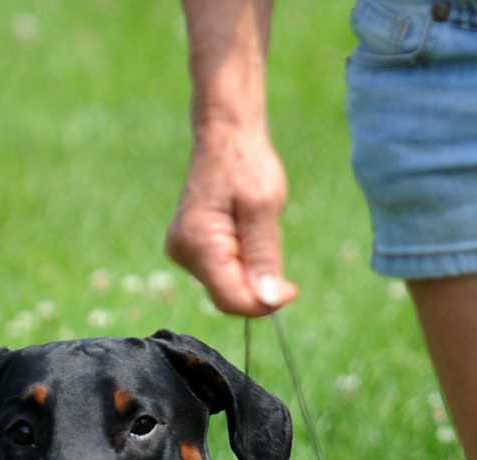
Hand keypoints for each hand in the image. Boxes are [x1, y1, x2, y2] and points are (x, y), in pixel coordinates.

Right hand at [165, 122, 298, 316]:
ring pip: (231, 286)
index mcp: (198, 244)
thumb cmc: (246, 166)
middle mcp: (183, 252)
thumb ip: (264, 257)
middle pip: (231, 296)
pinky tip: (247, 229)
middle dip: (259, 281)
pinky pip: (227, 273)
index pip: (232, 301)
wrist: (227, 139)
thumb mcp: (264, 210)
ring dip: (254, 268)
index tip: (292, 288)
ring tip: (256, 226)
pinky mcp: (193, 250)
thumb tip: (268, 300)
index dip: (265, 303)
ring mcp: (185, 252)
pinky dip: (246, 260)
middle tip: (269, 238)